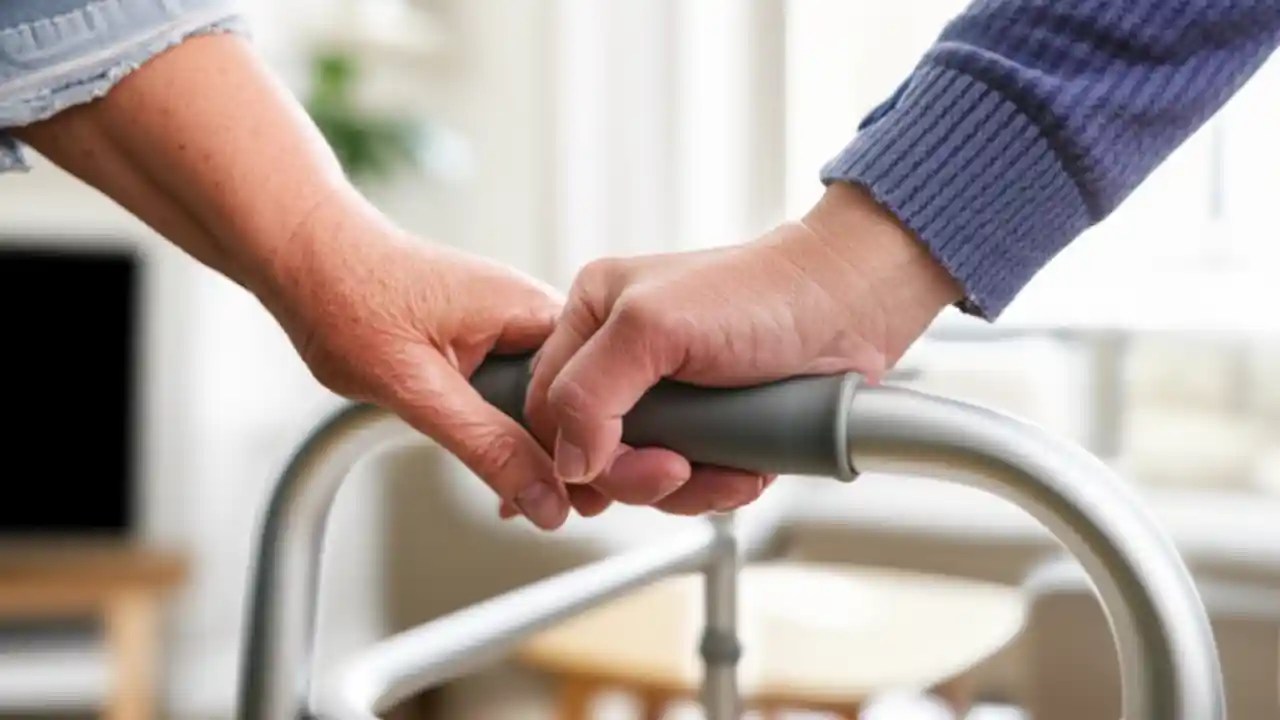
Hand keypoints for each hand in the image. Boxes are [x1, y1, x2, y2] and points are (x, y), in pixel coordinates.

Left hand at [258, 190, 572, 529]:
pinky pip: (520, 389)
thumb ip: (486, 446)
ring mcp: (511, 321)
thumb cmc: (347, 298)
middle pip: (580, 399)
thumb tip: (547, 499)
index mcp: (530, 309)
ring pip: (549, 400)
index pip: (594, 392)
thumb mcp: (416, 388)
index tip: (576, 501)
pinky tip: (499, 460)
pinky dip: (511, 427)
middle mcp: (530, 310)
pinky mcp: (488, 332)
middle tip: (545, 506)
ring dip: (535, 445)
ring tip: (518, 491)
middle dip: (565, 456)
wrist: (304, 256)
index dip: (588, 452)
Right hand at [525, 183, 962, 514]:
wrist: (849, 308)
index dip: (570, 450)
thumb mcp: (655, 326)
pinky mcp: (707, 425)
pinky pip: (689, 481)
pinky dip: (717, 487)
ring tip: (727, 468)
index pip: (544, 405)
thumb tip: (571, 460)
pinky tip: (744, 469)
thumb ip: (590, 391)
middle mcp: (621, 356)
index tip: (608, 470)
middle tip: (677, 468)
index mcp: (592, 314)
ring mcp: (667, 395)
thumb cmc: (763, 293)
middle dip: (638, 475)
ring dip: (687, 488)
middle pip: (592, 451)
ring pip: (641, 474)